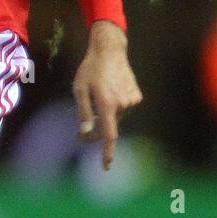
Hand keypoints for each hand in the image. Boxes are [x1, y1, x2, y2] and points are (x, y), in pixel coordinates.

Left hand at [72, 21, 142, 170]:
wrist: (110, 51)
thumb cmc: (90, 69)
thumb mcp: (79, 89)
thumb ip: (83, 112)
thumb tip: (85, 132)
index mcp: (107, 103)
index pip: (108, 134)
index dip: (107, 152)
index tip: (106, 166)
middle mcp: (123, 104)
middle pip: (108, 127)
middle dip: (95, 132)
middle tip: (80, 134)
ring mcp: (132, 100)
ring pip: (115, 118)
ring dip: (105, 117)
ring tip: (96, 100)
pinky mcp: (137, 96)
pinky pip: (123, 109)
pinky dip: (114, 107)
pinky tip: (109, 93)